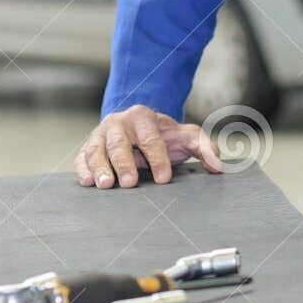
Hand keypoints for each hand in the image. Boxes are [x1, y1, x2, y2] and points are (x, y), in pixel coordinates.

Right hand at [74, 104, 222, 188]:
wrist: (137, 125)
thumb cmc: (163, 135)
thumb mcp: (187, 136)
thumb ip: (205, 147)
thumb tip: (218, 166)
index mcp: (144, 117)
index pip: (151, 138)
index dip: (158, 158)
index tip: (164, 177)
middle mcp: (119, 123)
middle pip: (120, 142)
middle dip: (124, 163)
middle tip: (130, 182)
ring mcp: (101, 134)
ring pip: (98, 149)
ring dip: (100, 167)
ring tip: (106, 185)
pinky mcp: (89, 146)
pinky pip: (83, 156)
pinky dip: (83, 168)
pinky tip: (87, 182)